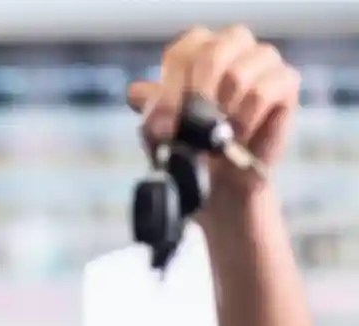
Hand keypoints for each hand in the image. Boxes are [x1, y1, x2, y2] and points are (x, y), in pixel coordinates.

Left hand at [126, 25, 300, 194]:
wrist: (220, 184)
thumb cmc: (189, 149)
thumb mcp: (159, 130)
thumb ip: (151, 108)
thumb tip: (137, 93)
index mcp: (196, 48)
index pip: (181, 54)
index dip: (169, 91)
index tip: (163, 128)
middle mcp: (231, 44)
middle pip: (211, 54)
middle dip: (195, 98)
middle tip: (190, 130)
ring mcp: (262, 59)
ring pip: (237, 74)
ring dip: (220, 115)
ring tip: (215, 137)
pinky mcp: (285, 81)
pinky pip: (262, 92)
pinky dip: (243, 119)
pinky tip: (237, 136)